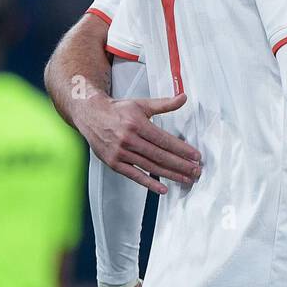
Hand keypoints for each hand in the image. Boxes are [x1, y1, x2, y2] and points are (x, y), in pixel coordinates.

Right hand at [77, 91, 200, 193]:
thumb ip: (164, 104)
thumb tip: (183, 98)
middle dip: (181, 165)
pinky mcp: (114, 163)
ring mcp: (120, 153)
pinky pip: (134, 176)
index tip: (196, 156)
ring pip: (150, 167)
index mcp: (137, 125)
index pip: (164, 140)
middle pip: (160, 156)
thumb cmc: (117, 110)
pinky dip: (149, 183)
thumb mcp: (141, 104)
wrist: (90, 115)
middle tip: (196, 171)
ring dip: (170, 175)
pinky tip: (162, 189)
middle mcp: (128, 140)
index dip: (182, 150)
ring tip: (186, 179)